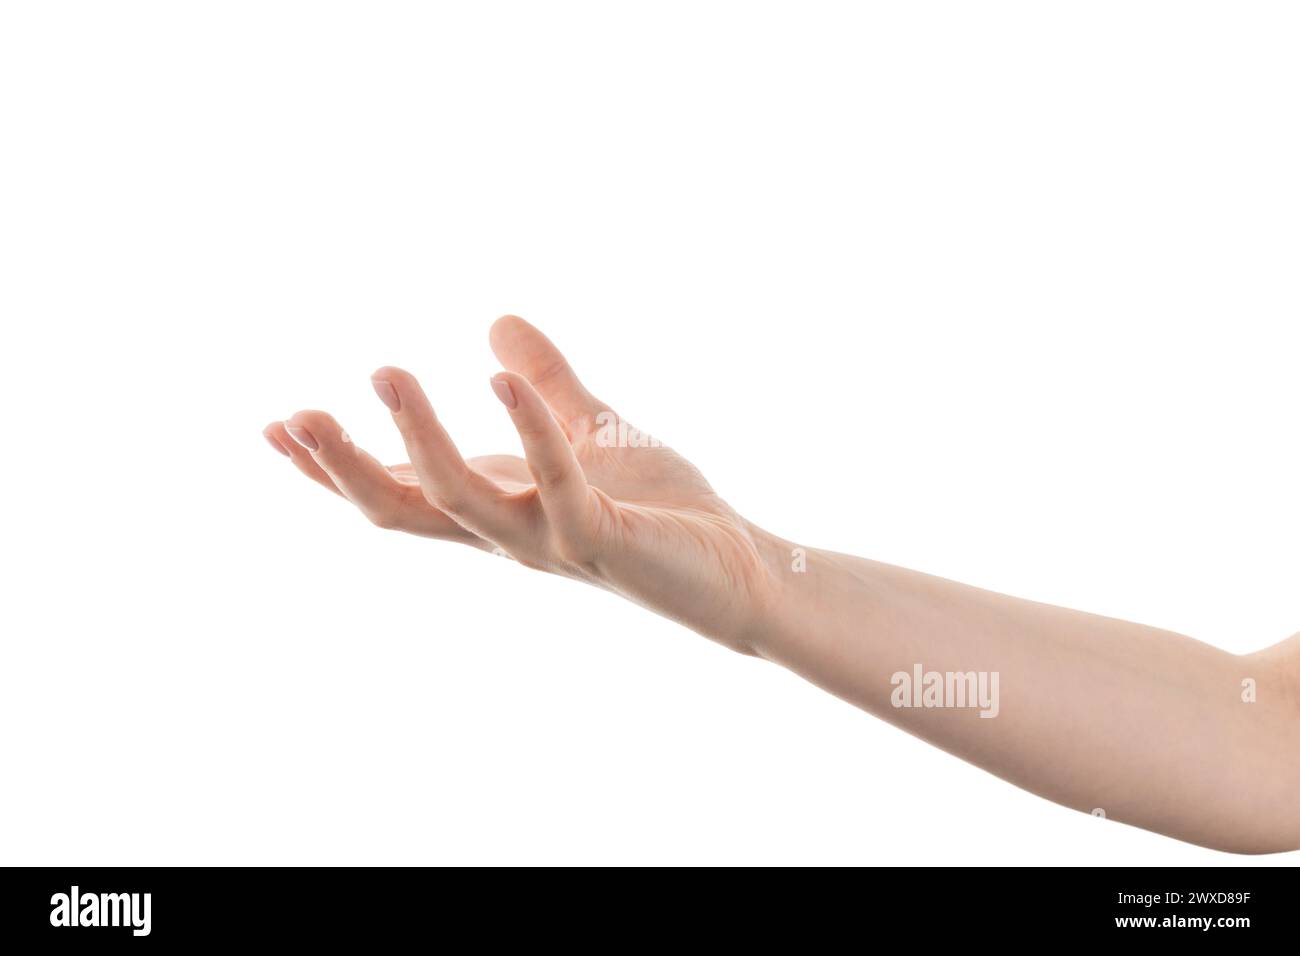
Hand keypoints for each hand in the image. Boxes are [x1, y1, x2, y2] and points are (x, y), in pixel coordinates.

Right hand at [263, 315, 782, 652]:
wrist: (734, 568)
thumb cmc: (659, 508)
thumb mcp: (588, 429)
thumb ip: (544, 384)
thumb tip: (496, 320)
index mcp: (497, 506)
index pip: (399, 492)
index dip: (334, 468)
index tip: (273, 426)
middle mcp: (508, 533)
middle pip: (402, 511)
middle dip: (343, 468)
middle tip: (291, 416)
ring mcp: (549, 541)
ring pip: (459, 501)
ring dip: (416, 438)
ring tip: (385, 371)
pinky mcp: (601, 538)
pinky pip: (555, 485)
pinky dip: (529, 432)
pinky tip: (502, 380)